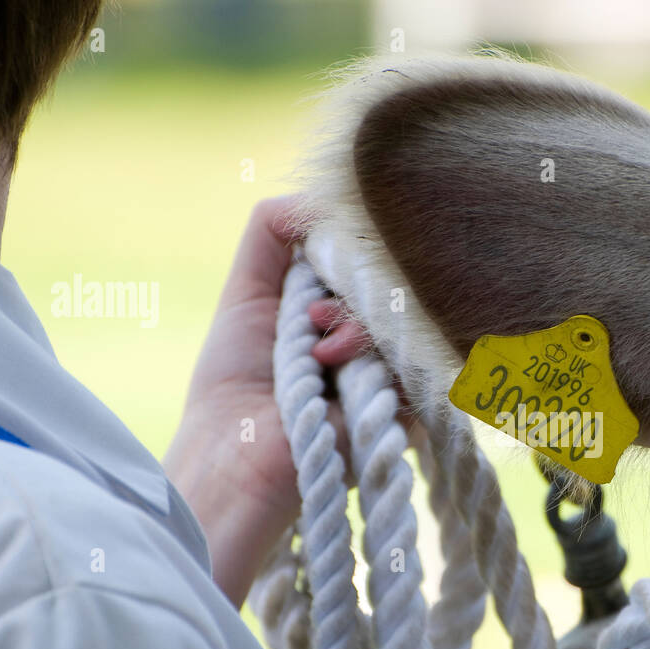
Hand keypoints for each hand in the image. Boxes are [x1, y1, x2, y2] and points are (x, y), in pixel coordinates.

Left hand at [163, 197, 369, 606]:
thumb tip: (319, 190)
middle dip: (349, 297)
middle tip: (309, 323)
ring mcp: (396, 377)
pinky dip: (373, 365)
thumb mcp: (248, 290)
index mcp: (345, 311)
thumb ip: (273, 233)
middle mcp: (376, 342)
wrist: (235, 456)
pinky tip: (340, 381)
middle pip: (397, 287)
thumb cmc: (233, 380)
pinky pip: (416, 366)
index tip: (315, 275)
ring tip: (315, 357)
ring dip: (357, 334)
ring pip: (408, 324)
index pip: (374, 259)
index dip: (349, 254)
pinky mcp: (409, 413)